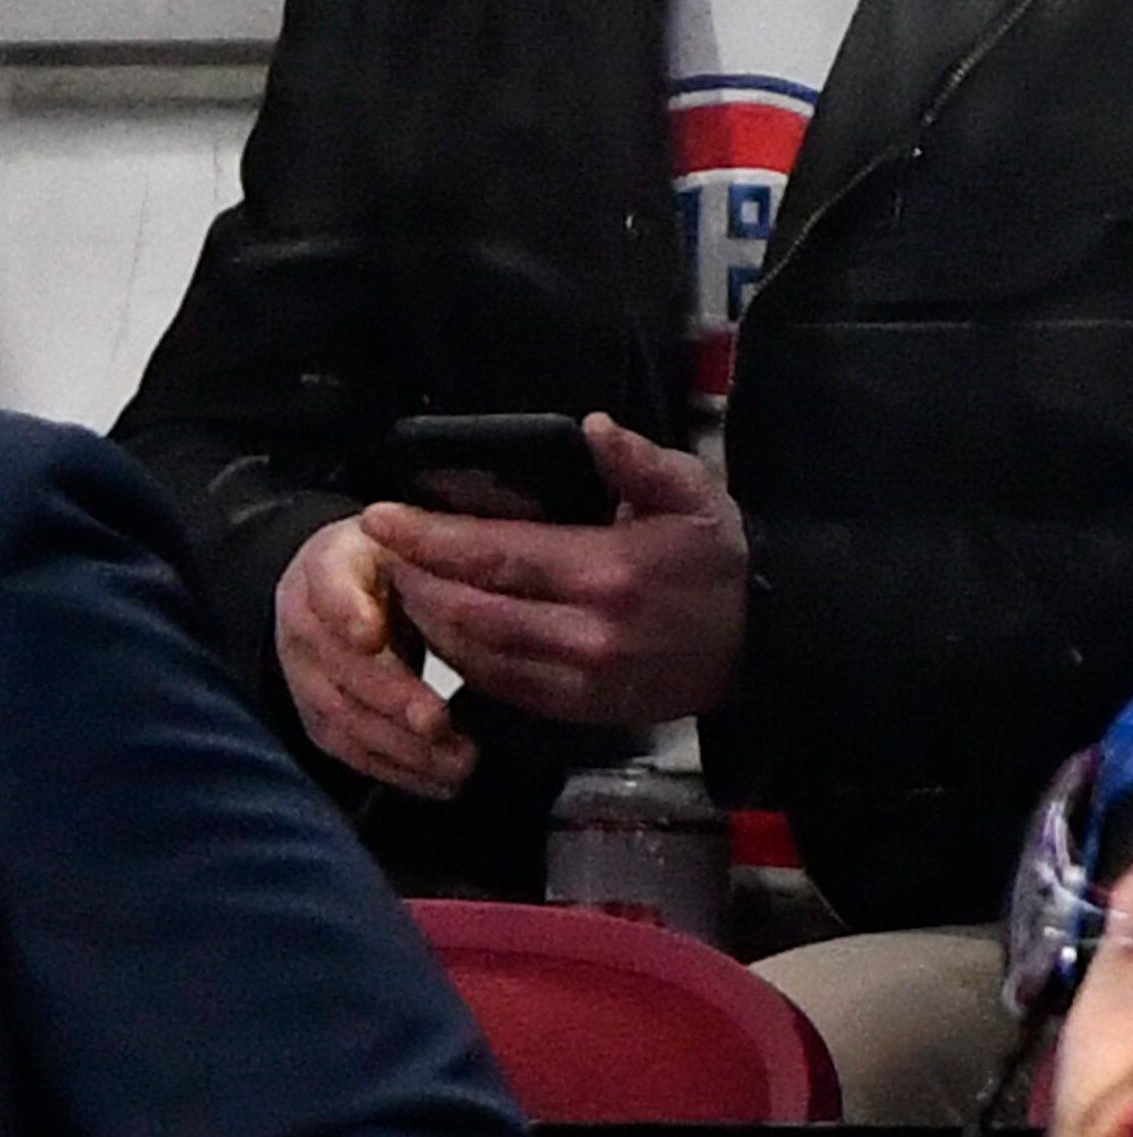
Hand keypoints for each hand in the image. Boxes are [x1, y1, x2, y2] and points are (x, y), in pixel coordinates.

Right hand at [279, 511, 474, 799]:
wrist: (343, 584)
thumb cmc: (396, 560)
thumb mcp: (416, 539)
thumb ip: (441, 547)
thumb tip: (481, 556)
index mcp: (329, 563)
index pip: (328, 587)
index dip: (346, 612)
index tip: (371, 635)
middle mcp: (302, 621)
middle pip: (337, 666)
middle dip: (388, 698)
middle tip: (438, 724)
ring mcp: (300, 673)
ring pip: (339, 716)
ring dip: (397, 747)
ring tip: (458, 766)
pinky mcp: (312, 713)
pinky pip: (344, 748)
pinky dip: (391, 769)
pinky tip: (438, 783)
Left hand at [359, 419, 747, 735]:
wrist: (757, 647)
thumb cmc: (715, 561)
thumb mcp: (694, 495)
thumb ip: (639, 462)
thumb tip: (593, 428)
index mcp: (606, 571)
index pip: (493, 553)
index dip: (428, 537)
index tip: (379, 517)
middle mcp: (583, 632)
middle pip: (466, 607)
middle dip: (414, 577)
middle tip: (385, 547)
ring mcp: (574, 679)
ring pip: (469, 650)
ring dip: (425, 616)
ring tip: (400, 580)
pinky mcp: (570, 708)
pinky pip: (492, 682)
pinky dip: (455, 652)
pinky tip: (440, 622)